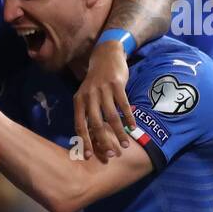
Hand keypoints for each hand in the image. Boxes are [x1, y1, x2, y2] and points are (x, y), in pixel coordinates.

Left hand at [74, 40, 132, 161]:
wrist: (106, 55)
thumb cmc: (96, 81)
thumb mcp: (86, 95)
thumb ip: (87, 112)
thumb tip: (91, 136)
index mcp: (78, 101)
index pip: (79, 125)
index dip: (84, 141)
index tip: (89, 156)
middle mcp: (89, 96)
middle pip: (96, 124)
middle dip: (103, 141)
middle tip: (111, 155)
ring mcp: (103, 90)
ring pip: (111, 116)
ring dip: (119, 133)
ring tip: (125, 145)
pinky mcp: (116, 84)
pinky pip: (124, 105)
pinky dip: (129, 118)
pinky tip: (133, 127)